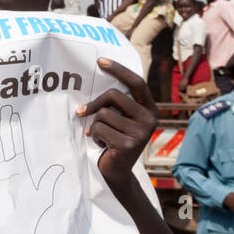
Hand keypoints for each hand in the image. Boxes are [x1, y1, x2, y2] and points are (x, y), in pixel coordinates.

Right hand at [0, 104, 63, 233]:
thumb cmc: (39, 228)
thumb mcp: (52, 203)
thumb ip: (52, 185)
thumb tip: (59, 169)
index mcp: (24, 177)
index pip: (19, 149)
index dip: (17, 133)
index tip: (16, 118)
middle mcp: (10, 176)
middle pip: (6, 146)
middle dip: (5, 127)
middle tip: (5, 107)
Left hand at [77, 58, 157, 187]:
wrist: (118, 171)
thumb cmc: (116, 140)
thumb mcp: (122, 119)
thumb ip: (118, 105)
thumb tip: (96, 81)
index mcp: (150, 109)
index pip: (137, 82)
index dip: (119, 70)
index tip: (100, 61)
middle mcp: (150, 118)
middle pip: (114, 95)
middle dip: (94, 103)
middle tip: (82, 112)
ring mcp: (141, 132)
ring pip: (103, 114)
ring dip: (95, 125)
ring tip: (101, 135)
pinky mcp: (128, 144)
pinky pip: (99, 129)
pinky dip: (94, 136)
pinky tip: (102, 144)